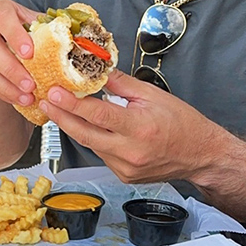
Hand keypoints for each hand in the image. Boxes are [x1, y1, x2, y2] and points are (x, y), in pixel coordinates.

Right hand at [0, 0, 39, 108]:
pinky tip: (15, 97)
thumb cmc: (19, 30)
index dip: (15, 36)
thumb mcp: (33, 23)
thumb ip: (47, 28)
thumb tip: (68, 35)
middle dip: (12, 69)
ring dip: (7, 86)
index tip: (30, 54)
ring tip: (26, 97)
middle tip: (31, 85)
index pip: (2, 17)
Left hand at [38, 69, 221, 183]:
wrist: (200, 155)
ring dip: (74, 127)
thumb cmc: (182, 123)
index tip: (54, 92)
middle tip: (45, 101)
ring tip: (60, 110)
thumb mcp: (153, 95)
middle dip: (61, 117)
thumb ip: (121, 84)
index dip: (72, 104)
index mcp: (139, 127)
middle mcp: (130, 151)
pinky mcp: (124, 176)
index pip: (97, 114)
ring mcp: (126, 167)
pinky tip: (88, 127)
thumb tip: (97, 69)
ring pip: (91, 145)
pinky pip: (101, 154)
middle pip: (84, 134)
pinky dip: (92, 139)